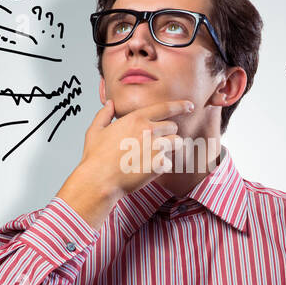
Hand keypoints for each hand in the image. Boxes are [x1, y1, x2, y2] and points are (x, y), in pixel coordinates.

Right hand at [75, 98, 192, 196]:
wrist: (99, 180)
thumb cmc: (95, 158)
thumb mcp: (95, 130)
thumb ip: (104, 114)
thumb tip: (109, 104)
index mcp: (136, 119)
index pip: (166, 107)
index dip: (181, 106)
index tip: (190, 106)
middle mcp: (149, 130)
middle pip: (173, 127)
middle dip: (168, 133)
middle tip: (156, 143)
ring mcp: (156, 147)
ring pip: (176, 143)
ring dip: (170, 148)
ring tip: (155, 155)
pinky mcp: (159, 164)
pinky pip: (170, 162)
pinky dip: (162, 166)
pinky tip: (148, 169)